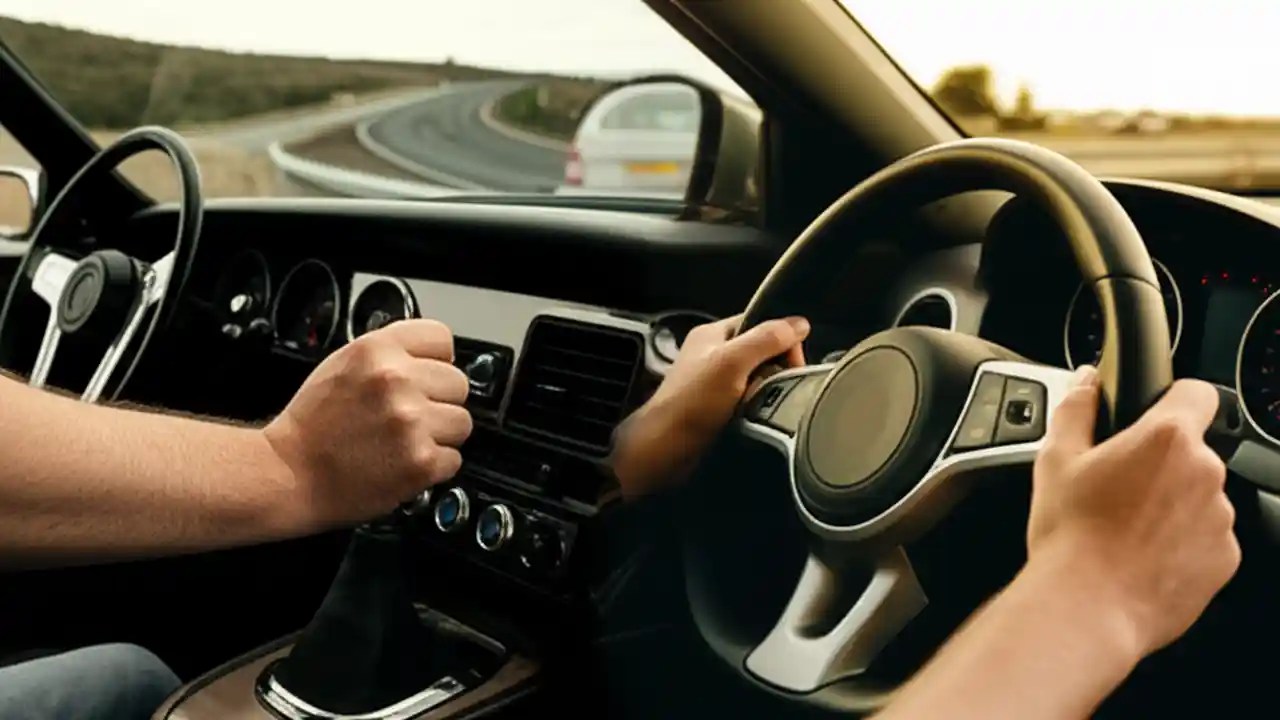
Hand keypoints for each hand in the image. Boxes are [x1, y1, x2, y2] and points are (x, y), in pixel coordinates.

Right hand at [262, 319, 472, 530]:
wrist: (289, 474)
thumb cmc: (312, 424)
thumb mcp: (344, 364)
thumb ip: (390, 354)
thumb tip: (433, 357)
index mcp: (377, 350)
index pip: (441, 338)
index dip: (437, 360)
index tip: (428, 375)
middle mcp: (397, 381)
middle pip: (458, 383)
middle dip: (439, 401)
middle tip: (409, 416)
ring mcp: (412, 422)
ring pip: (462, 422)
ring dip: (440, 436)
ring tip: (405, 441)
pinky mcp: (421, 461)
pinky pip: (453, 459)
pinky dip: (433, 467)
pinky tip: (402, 463)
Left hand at [612, 315, 809, 498]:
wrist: (665, 449)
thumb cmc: (695, 401)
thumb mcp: (733, 362)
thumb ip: (766, 339)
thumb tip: (801, 323)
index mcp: (712, 334)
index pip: (759, 323)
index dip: (782, 339)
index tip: (795, 364)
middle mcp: (713, 355)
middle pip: (760, 352)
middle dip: (777, 368)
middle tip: (783, 387)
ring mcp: (714, 383)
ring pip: (757, 379)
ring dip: (769, 391)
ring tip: (774, 404)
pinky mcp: (718, 409)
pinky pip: (749, 401)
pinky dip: (760, 408)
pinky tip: (764, 417)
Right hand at [1026, 367, 1239, 658]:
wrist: (1087, 607)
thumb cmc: (1069, 535)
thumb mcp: (1056, 460)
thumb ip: (1076, 409)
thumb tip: (1087, 382)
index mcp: (1166, 438)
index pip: (1196, 394)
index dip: (1173, 400)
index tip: (1151, 416)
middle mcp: (1205, 474)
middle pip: (1191, 451)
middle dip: (1160, 463)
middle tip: (1116, 486)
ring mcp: (1220, 519)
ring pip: (1199, 496)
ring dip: (1172, 504)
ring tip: (1125, 527)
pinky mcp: (1224, 559)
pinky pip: (1206, 538)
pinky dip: (1181, 542)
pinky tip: (1141, 554)